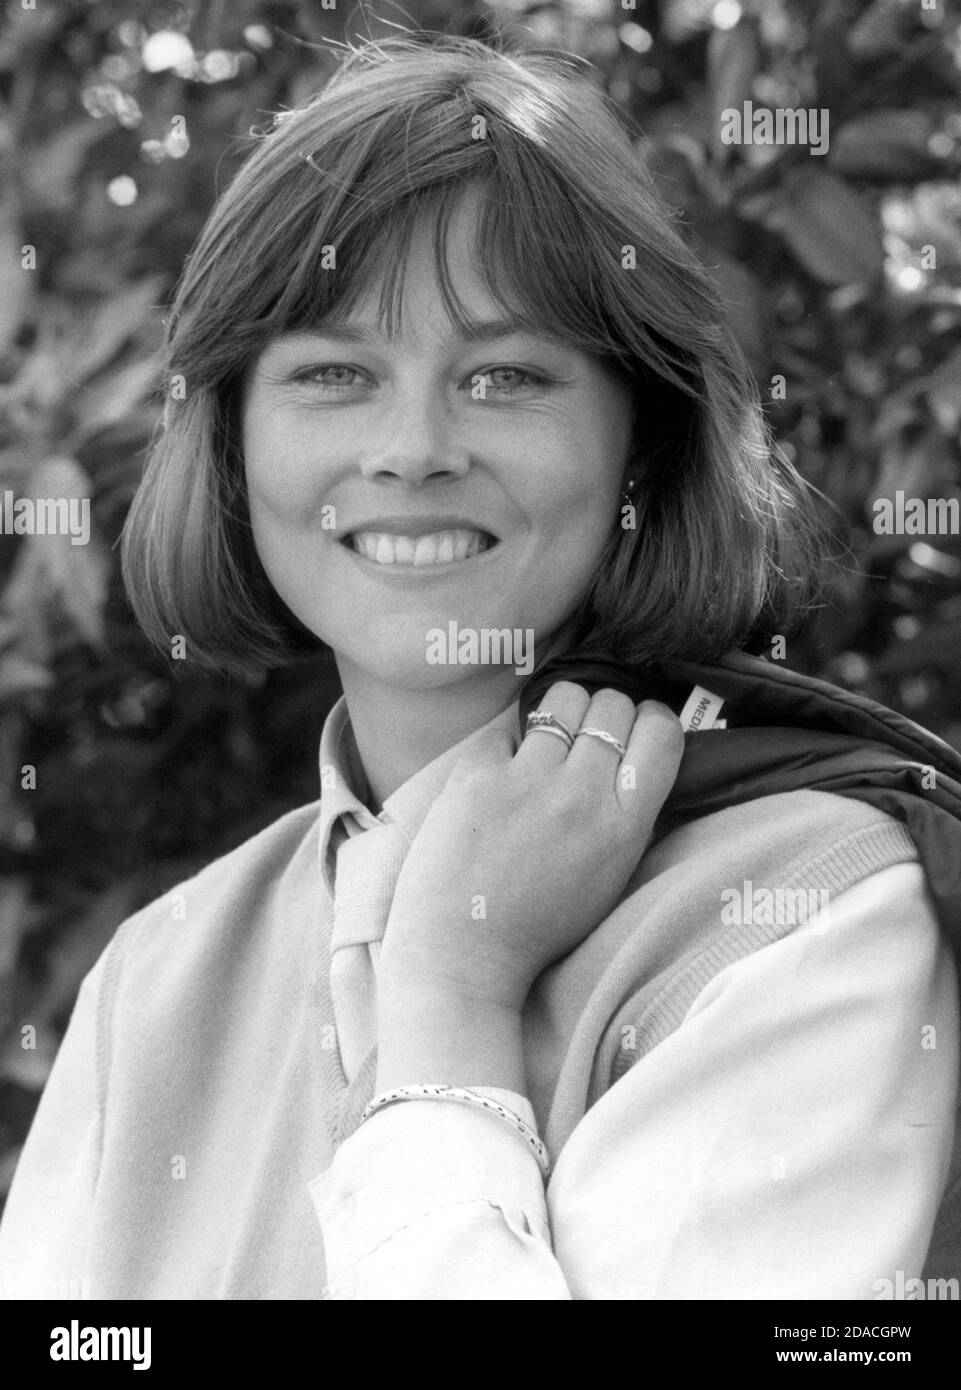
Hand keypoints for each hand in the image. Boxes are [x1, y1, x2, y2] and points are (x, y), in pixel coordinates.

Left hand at [379, 682, 684, 1013]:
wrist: (463, 957)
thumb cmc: (538, 928)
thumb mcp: (611, 877)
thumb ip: (627, 818)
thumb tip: (633, 758)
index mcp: (625, 825)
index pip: (662, 733)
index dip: (649, 719)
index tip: (632, 729)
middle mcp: (583, 793)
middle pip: (613, 705)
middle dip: (602, 713)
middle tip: (583, 738)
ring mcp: (529, 779)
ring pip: (563, 700)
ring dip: (558, 715)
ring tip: (544, 743)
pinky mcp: (478, 775)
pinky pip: (505, 729)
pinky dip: (504, 747)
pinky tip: (498, 777)